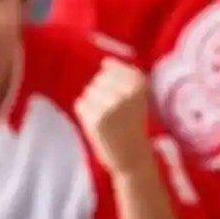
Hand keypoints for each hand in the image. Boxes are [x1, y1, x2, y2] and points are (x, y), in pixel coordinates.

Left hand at [74, 58, 152, 176]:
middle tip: (113, 114)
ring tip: (106, 120)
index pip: (109, 67)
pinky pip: (80, 104)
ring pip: (88, 92)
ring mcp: (111, 104)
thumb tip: (104, 61)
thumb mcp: (136, 96)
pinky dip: (85, 115)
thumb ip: (122, 75)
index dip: (111, 84)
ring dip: (92, 105)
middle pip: (97, 79)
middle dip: (101, 94)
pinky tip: (98, 126)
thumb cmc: (132, 125)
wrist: (132, 157)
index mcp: (139, 83)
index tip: (121, 101)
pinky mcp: (96, 118)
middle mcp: (126, 91)